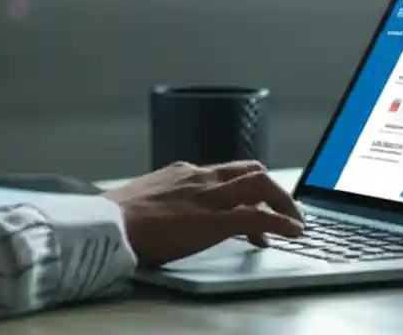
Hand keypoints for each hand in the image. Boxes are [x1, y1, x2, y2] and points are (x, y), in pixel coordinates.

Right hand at [102, 161, 303, 266]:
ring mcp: (209, 197)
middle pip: (250, 171)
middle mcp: (200, 177)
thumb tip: (160, 213)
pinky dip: (282, 222)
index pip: (224, 171)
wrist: (107, 226)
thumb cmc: (115, 219)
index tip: (249, 205)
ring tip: (294, 221)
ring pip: (261, 185)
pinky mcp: (215, 221)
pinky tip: (293, 232)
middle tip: (282, 210)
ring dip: (284, 203)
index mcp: (183, 172)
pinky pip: (260, 217)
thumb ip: (161, 200)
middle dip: (272, 189)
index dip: (244, 187)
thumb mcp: (143, 199)